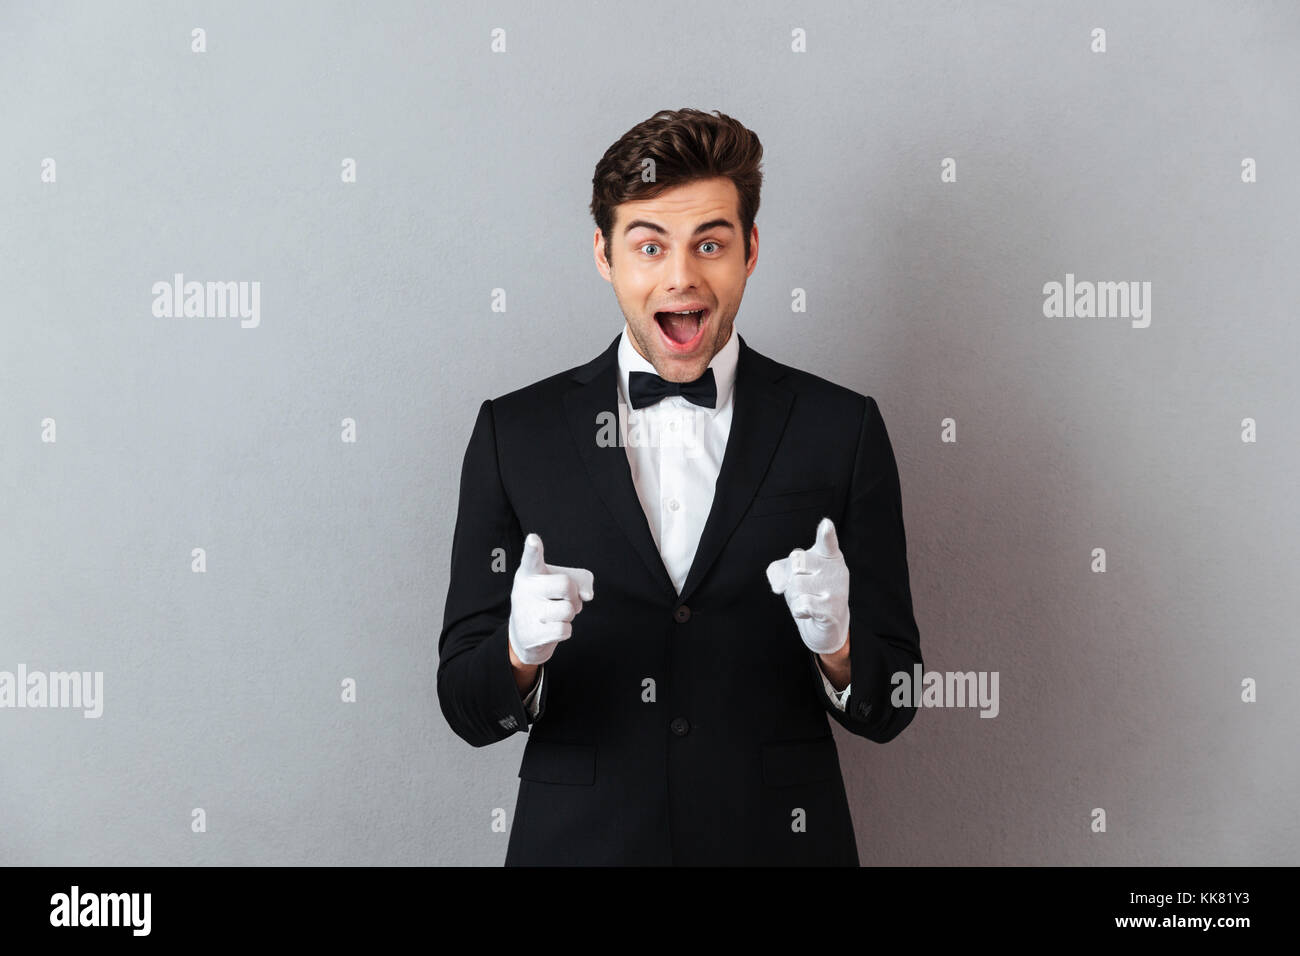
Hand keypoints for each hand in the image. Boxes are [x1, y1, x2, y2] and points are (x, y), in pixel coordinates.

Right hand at [507, 533, 594, 666]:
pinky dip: (565, 630)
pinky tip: (550, 629)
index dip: (534, 549)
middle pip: (566, 584)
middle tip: (566, 600)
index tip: (533, 540)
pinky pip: (564, 630)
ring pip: (567, 610)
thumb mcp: (566, 581)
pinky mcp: (530, 634)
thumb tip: (587, 595)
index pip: (532, 558)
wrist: (526, 634)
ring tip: (556, 615)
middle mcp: (524, 589)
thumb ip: (582, 579)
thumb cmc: (549, 599)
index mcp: (531, 572)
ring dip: (570, 615)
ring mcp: (525, 612)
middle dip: (574, 595)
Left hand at [765, 517, 849, 654]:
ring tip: (808, 601)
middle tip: (804, 589)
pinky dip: (798, 610)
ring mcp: (837, 590)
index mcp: (829, 556)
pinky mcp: (832, 610)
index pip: (826, 543)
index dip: (826, 534)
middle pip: (795, 563)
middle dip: (791, 578)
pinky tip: (809, 613)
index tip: (826, 525)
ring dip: (794, 597)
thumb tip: (778, 585)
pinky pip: (802, 604)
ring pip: (796, 585)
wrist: (827, 625)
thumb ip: (779, 570)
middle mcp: (837, 570)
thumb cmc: (809, 592)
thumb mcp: (792, 575)